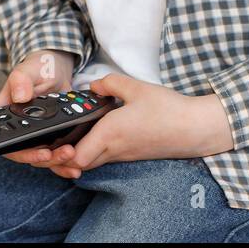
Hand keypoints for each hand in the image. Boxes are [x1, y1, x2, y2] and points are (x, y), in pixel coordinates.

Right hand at [0, 49, 77, 171]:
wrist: (55, 71)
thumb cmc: (36, 68)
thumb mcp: (27, 70)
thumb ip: (21, 80)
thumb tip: (19, 96)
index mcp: (2, 115)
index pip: (3, 140)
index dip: (19, 152)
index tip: (40, 152)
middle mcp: (15, 129)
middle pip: (24, 153)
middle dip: (44, 158)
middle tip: (64, 153)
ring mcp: (32, 136)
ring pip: (40, 157)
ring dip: (56, 161)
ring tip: (72, 155)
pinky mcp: (48, 138)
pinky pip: (52, 155)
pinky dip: (63, 162)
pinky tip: (76, 164)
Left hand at [41, 73, 234, 174]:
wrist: (195, 129)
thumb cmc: (168, 110)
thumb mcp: (136, 87)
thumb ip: (110, 84)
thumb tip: (93, 86)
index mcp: (110, 134)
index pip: (75, 157)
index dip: (60, 153)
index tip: (53, 140)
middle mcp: (114, 150)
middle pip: (78, 164)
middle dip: (63, 156)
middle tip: (54, 138)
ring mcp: (123, 155)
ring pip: (91, 162)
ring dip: (78, 153)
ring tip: (71, 135)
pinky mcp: (131, 155)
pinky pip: (105, 158)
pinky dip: (93, 151)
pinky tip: (94, 134)